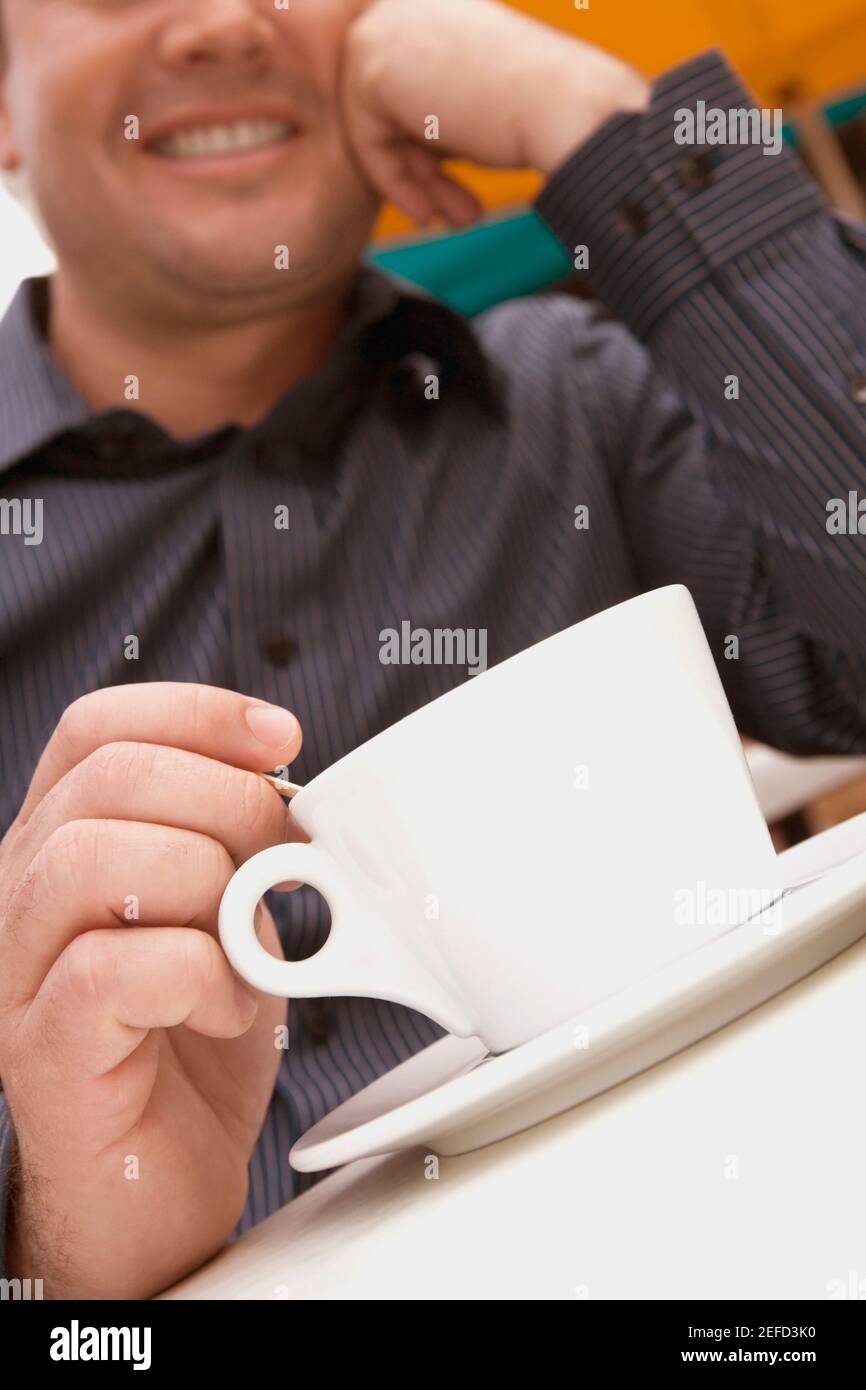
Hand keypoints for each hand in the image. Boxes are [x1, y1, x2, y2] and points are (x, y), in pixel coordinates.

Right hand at [0, 683, 303, 1298]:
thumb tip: (286, 793)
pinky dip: (199, 975)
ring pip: (94, 858)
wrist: (159, 1181)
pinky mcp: (37, 1049)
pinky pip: (112, 968)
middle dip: (228, 800)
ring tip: (247, 942)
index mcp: (61, 844)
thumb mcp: (229, 916)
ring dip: (207, 887)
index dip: (197, 713)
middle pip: (107, 778)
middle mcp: (18, 895)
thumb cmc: (192, 1042)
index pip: (97, 728)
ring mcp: (14, 972)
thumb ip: (239, 849)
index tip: (284, 737)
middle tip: (285, 854)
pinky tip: (228, 1003)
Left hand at [339, 0, 648, 226]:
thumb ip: (440, 105)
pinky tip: (426, 212)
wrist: (566, 109)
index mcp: (437, 6)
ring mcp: (385, 24)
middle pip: (384, 107)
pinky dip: (391, 181)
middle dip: (416, 168)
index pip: (405, 90)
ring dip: (409, 181)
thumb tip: (409, 143)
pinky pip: (364, 137)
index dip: (426, 150)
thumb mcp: (477, 102)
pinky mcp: (371, 60)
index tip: (453, 195)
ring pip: (372, 124)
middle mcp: (407, 3)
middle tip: (449, 215)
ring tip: (445, 219)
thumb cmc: (540, 113)